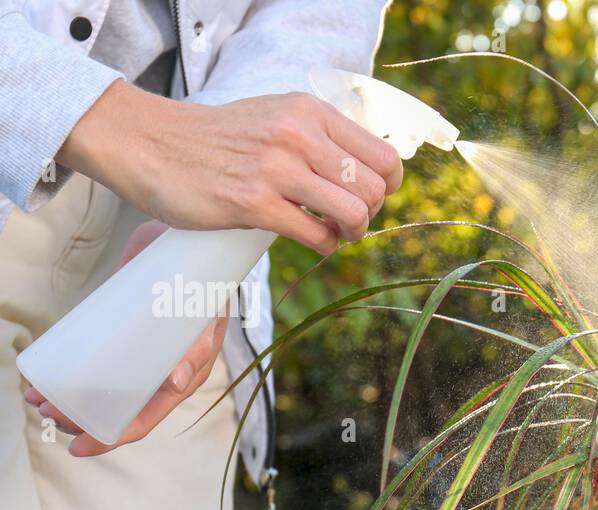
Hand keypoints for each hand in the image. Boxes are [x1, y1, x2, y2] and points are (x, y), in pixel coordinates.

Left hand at [25, 220, 228, 456]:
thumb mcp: (207, 316)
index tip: (79, 447)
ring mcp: (141, 350)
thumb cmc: (205, 280)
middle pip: (119, 407)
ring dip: (70, 397)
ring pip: (103, 386)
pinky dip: (71, 369)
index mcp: (184, 375)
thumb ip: (197, 347)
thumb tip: (176, 382)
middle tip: (47, 412)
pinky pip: (96, 358)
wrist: (189, 237)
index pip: (147, 417)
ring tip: (38, 398)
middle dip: (80, 417)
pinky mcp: (123, 328)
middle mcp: (162, 369)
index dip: (113, 438)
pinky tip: (46, 376)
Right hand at [57, 80, 402, 255]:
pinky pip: (317, 236)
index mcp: (309, 112)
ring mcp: (276, 170)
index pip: (384, 157)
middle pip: (374, 190)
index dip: (387, 187)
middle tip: (348, 221)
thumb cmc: (219, 138)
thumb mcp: (276, 116)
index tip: (369, 197)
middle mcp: (298, 135)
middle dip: (369, 214)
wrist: (150, 142)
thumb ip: (319, 137)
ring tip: (335, 234)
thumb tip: (365, 175)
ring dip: (351, 234)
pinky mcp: (253, 204)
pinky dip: (324, 247)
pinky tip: (314, 244)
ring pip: (353, 213)